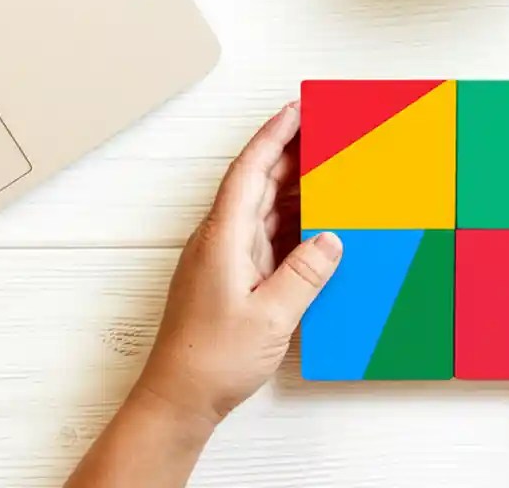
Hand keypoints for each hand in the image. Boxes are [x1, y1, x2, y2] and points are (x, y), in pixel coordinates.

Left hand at [135, 102, 343, 425]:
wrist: (178, 398)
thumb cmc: (211, 359)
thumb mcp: (272, 315)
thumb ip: (306, 273)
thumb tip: (331, 239)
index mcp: (223, 237)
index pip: (249, 171)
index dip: (273, 136)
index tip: (295, 110)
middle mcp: (220, 240)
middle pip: (256, 183)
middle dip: (289, 153)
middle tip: (324, 133)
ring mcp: (224, 259)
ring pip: (261, 209)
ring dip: (292, 187)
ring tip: (328, 171)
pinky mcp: (231, 278)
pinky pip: (265, 236)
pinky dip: (290, 222)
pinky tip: (314, 224)